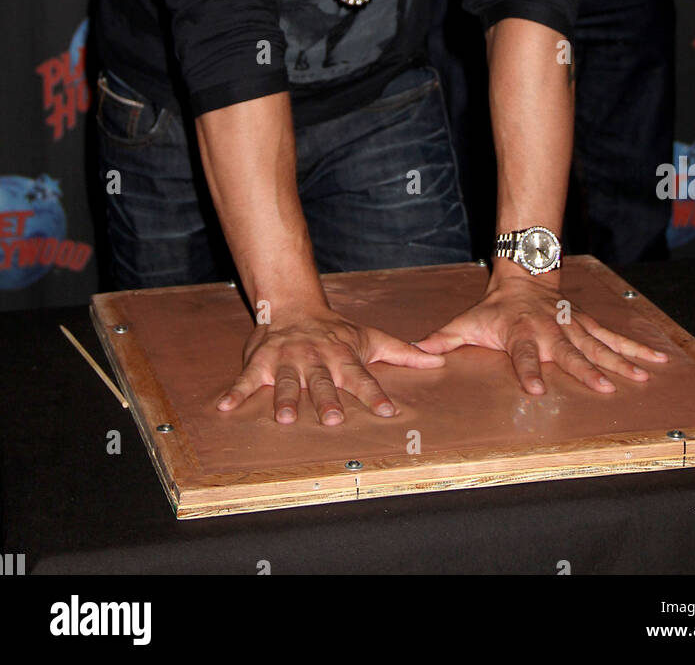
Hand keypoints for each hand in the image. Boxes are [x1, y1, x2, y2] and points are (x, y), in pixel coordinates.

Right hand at [217, 306, 444, 424]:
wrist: (294, 305)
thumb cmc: (336, 331)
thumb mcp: (371, 338)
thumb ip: (403, 353)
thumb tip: (438, 361)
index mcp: (341, 356)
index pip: (362, 377)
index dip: (375, 394)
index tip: (388, 411)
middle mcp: (315, 359)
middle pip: (322, 382)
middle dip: (326, 400)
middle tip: (332, 419)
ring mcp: (286, 360)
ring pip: (285, 381)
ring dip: (283, 399)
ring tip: (282, 418)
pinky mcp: (261, 362)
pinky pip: (246, 378)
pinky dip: (236, 391)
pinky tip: (225, 407)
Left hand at [414, 271, 668, 395]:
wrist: (523, 277)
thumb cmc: (494, 309)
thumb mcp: (466, 322)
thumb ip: (444, 340)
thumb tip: (416, 354)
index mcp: (521, 334)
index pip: (523, 356)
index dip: (528, 371)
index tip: (536, 390)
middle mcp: (551, 331)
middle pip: (570, 353)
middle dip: (587, 370)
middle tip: (605, 388)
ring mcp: (573, 328)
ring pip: (599, 345)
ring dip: (621, 361)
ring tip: (641, 377)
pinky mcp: (588, 326)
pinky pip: (614, 338)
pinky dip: (636, 348)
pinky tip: (657, 361)